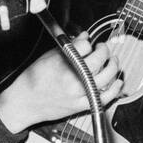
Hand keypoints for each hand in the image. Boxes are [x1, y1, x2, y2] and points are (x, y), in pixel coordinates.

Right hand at [0, 34, 123, 132]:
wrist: (24, 103)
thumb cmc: (32, 80)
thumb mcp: (48, 57)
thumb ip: (69, 47)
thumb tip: (84, 37)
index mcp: (63, 62)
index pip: (85, 45)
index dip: (88, 42)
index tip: (88, 43)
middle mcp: (73, 77)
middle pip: (100, 58)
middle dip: (104, 50)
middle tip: (102, 48)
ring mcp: (79, 92)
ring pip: (107, 76)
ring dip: (113, 65)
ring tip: (113, 61)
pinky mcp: (82, 105)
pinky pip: (105, 97)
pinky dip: (115, 89)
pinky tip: (118, 82)